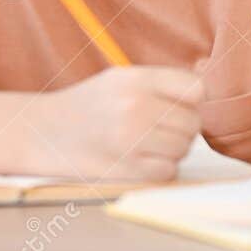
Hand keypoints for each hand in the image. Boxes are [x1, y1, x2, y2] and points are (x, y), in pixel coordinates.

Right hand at [27, 67, 202, 182]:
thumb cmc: (91, 105)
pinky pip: (168, 171)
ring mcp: (131, 140)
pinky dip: (159, 169)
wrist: (46, 132)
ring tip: (146, 142)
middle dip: (182, 128)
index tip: (176, 105)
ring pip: (184, 149)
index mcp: (136, 79)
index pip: (197, 90)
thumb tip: (204, 92)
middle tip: (157, 128)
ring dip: (172, 150)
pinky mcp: (127, 170)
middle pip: (193, 123)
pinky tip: (139, 159)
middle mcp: (135, 107)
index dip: (191, 101)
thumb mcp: (121, 79)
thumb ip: (162, 83)